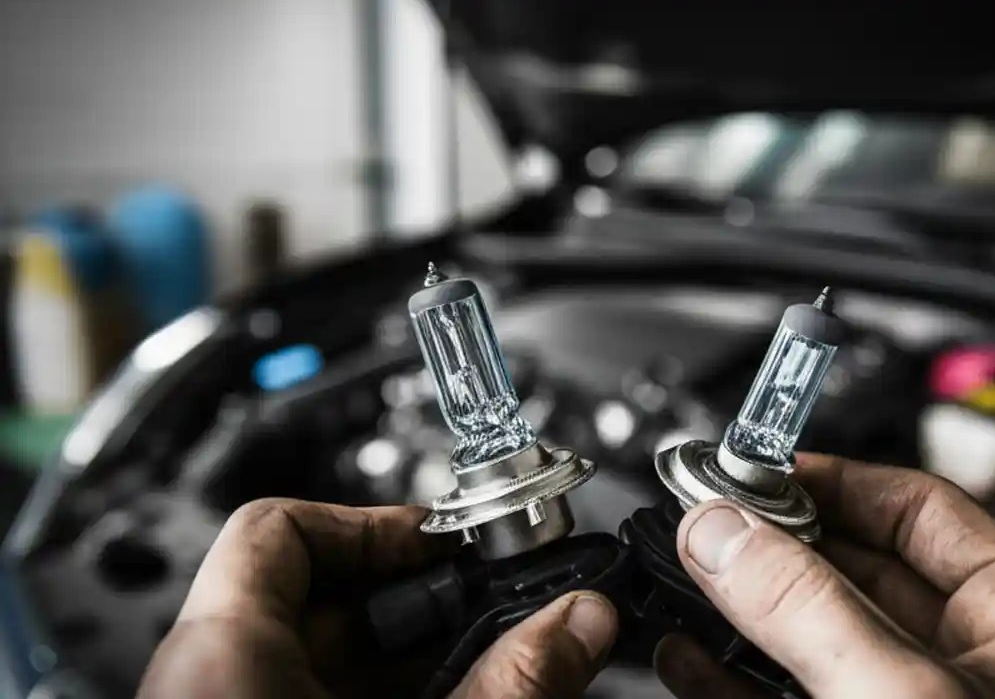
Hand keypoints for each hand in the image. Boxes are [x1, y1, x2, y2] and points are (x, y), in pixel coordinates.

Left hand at [139, 499, 616, 698]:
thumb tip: (580, 621)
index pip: (278, 526)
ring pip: (315, 654)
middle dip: (413, 600)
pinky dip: (371, 693)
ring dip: (403, 656)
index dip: (374, 520)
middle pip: (313, 591)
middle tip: (483, 616)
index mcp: (222, 657)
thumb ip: (511, 681)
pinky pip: (304, 694)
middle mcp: (206, 681)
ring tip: (470, 673)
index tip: (446, 541)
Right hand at [654, 453, 994, 697]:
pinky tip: (686, 658)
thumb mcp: (897, 697)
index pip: (926, 515)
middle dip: (774, 545)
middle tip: (705, 519)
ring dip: (743, 611)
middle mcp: (983, 679)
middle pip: (860, 575)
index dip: (834, 481)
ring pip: (817, 645)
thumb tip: (725, 530)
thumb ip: (804, 607)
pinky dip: (733, 683)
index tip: (757, 471)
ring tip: (681, 576)